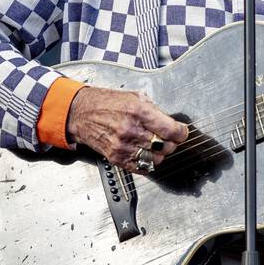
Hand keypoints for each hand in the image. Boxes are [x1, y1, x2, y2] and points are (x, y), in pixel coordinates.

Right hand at [65, 87, 189, 173]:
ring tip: (155, 145)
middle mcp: (131, 130)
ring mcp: (123, 146)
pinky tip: (145, 152)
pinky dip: (147, 162)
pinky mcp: (116, 158)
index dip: (181, 132)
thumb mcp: (134, 96)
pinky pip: (141, 167)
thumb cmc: (107, 102)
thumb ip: (154, 110)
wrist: (81, 113)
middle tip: (169, 138)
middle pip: (165, 146)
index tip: (181, 132)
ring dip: (160, 153)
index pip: (170, 130)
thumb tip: (170, 122)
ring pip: (155, 159)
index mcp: (138, 111)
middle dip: (171, 142)